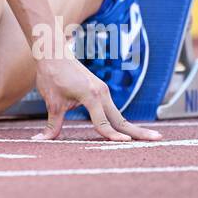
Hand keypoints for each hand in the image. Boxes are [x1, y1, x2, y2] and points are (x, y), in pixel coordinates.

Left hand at [32, 55, 161, 142]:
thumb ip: (52, 125)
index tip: (124, 144)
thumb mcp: (52, 102)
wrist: (53, 53)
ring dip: (133, 127)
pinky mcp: (100, 91)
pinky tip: (130, 130)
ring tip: (150, 137)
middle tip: (158, 139)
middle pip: (121, 118)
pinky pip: (113, 110)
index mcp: (91, 95)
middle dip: (138, 131)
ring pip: (119, 115)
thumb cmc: (51, 75)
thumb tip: (39, 140)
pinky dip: (121, 121)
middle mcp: (101, 93)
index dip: (111, 136)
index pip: (103, 122)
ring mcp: (103, 91)